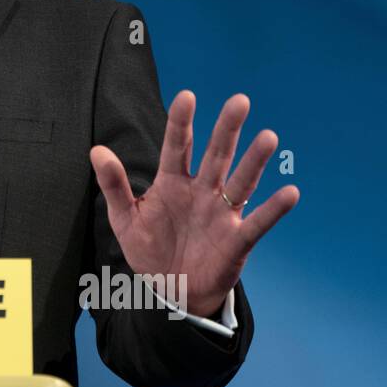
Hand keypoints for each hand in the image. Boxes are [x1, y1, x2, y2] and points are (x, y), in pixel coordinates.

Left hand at [88, 90, 298, 318]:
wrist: (169, 290)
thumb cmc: (148, 249)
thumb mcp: (124, 218)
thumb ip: (114, 184)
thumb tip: (96, 150)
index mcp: (172, 182)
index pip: (176, 147)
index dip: (180, 123)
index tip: (187, 96)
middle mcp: (201, 191)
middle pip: (216, 155)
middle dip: (227, 129)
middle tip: (239, 100)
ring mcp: (221, 213)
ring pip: (241, 182)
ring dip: (254, 161)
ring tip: (268, 137)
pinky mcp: (236, 239)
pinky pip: (258, 222)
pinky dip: (274, 209)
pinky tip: (290, 192)